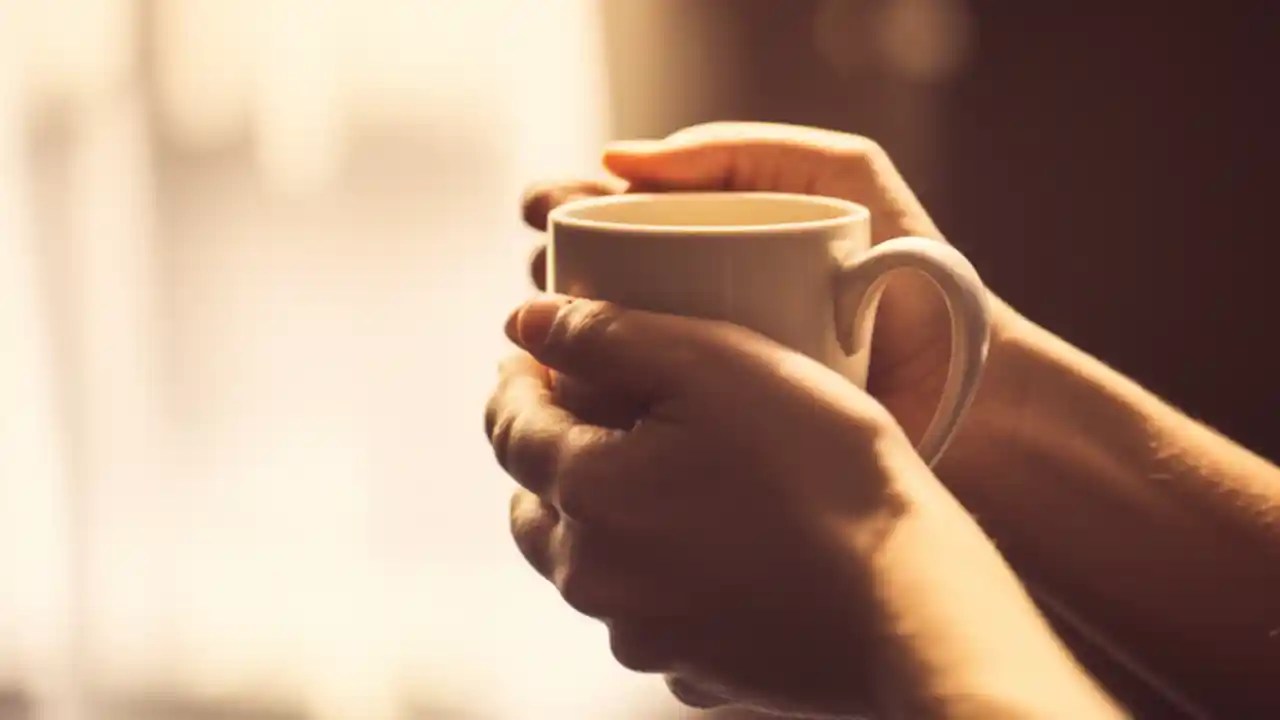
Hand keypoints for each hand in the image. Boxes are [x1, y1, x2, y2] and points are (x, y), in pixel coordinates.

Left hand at [485, 295, 1117, 718]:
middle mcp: (593, 577)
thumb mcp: (716, 362)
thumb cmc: (823, 469)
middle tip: (590, 407)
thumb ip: (605, 332)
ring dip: (597, 511)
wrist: (912, 604)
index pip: (507, 428)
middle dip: (549, 447)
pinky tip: (706, 540)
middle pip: (534, 500)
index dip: (516, 381)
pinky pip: (644, 610)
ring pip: (585, 561)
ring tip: (652, 469)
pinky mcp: (691, 671)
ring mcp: (641, 635)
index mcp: (585, 492)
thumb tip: (526, 318)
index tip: (536, 355)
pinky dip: (652, 571)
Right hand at [520, 122, 1020, 453]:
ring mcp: (696, 364)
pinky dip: (592, 395)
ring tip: (547, 321)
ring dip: (560, 330)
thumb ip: (746, 148)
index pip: (614, 210)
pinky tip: (567, 391)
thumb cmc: (913, 271)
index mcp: (712, 232)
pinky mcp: (709, 424)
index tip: (544, 210)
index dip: (565, 204)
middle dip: (552, 264)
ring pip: (601, 341)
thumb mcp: (845, 173)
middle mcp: (690, 296)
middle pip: (592, 274)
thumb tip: (621, 159)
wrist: (966, 385)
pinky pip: (634, 405)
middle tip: (547, 264)